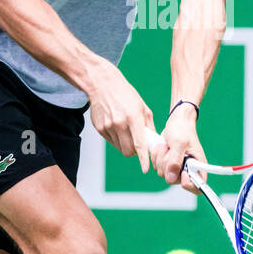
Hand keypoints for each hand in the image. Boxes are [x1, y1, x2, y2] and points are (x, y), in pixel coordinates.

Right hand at [85, 58, 154, 172]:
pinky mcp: (99, 128)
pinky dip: (116, 139)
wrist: (102, 84)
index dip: (143, 158)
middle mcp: (119, 123)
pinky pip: (111, 141)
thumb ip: (148, 125)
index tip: (146, 169)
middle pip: (128, 151)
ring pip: (119, 148)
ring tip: (126, 131)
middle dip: (134, 152)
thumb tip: (153, 141)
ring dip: (125, 144)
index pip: (139, 143)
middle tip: (137, 144)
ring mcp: (108, 127)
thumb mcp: (142, 106)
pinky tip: (117, 126)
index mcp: (133, 117)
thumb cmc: (125, 94)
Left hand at [153, 105, 205, 194]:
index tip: (181, 172)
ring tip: (168, 146)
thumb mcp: (179, 143)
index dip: (188, 184)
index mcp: (198, 167)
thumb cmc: (183, 130)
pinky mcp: (168, 165)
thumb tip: (170, 177)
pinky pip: (157, 167)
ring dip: (161, 158)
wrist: (177, 122)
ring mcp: (177, 169)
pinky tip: (163, 147)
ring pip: (163, 173)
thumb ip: (175, 161)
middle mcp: (188, 170)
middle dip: (168, 164)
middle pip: (173, 180)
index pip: (197, 188)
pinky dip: (157, 157)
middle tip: (171, 150)